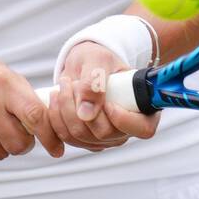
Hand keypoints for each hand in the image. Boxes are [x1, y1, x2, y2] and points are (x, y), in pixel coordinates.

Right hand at [0, 50, 61, 160]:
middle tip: (16, 134)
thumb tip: (47, 121)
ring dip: (1, 147)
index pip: (36, 115)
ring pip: (0, 153)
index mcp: (4, 83)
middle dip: (22, 144)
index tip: (56, 149)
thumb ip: (22, 95)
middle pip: (19, 143)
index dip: (50, 136)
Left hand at [43, 41, 159, 156]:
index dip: (124, 120)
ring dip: (65, 108)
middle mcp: (126, 128)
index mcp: (142, 108)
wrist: (85, 63)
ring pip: (80, 136)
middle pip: (104, 133)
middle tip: (73, 82)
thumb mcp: (99, 61)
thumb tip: (86, 114)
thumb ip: (95, 82)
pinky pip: (67, 137)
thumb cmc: (100, 59)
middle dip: (81, 106)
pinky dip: (56, 117)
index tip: (108, 102)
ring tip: (64, 84)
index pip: (143, 128)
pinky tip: (56, 97)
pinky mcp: (85, 139)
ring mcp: (105, 137)